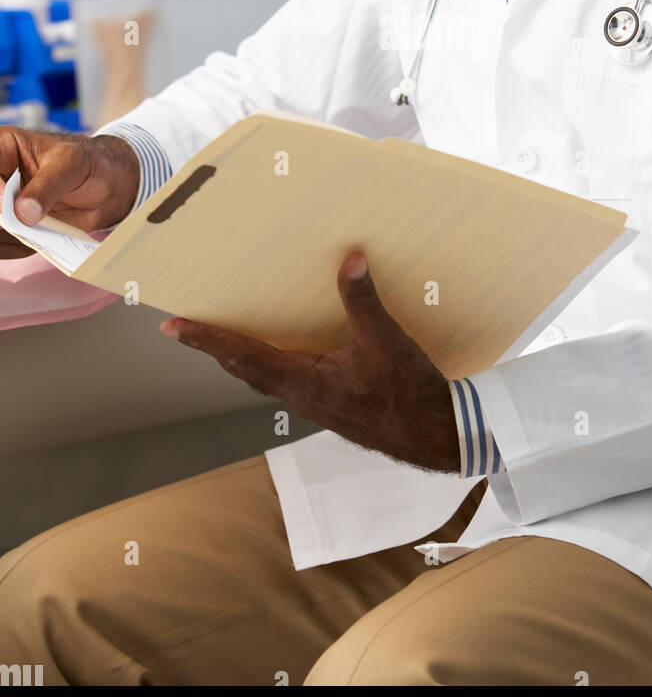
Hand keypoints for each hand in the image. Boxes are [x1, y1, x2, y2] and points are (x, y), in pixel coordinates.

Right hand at [0, 127, 140, 256]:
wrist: (105, 188)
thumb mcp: (72, 165)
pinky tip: (37, 240)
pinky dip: (12, 249)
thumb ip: (48, 186)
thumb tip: (23, 213)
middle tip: (23, 227)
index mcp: (2, 147)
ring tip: (38, 231)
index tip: (8, 209)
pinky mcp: (7, 224)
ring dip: (6, 238)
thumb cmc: (88, 164)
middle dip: (0, 220)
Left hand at [159, 250, 461, 473]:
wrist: (434, 436)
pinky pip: (287, 378)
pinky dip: (272, 360)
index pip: (242, 355)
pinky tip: (288, 346)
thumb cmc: (408, 396)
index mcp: (302, 382)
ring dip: (242, 354)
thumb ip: (363, 301)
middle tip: (189, 326)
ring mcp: (314, 402)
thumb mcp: (387, 343)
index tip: (172, 326)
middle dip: (215, 346)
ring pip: (264, 375)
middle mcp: (299, 395)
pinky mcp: (330, 403)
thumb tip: (350, 260)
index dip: (206, 339)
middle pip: (243, 367)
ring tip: (227, 332)